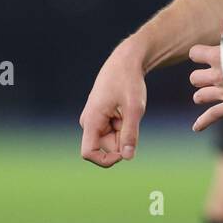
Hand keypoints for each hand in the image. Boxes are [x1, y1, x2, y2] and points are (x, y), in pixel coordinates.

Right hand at [79, 40, 146, 165]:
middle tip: (132, 119)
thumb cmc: (129, 82)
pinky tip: (125, 110)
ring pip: (111, 141)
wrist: (126, 62)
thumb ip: (130, 134)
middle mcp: (88, 122)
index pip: (88, 153)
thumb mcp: (135, 109)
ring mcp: (93, 120)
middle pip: (105, 148)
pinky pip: (113, 132)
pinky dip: (123, 126)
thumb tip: (127, 157)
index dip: (105, 160)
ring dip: (124, 132)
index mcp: (91, 120)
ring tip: (128, 111)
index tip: (123, 154)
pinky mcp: (100, 118)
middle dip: (122, 141)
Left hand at [189, 43, 222, 131]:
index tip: (205, 54)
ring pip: (199, 96)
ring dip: (203, 95)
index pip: (194, 53)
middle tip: (214, 76)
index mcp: (220, 54)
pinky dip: (203, 122)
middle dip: (201, 78)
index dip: (199, 54)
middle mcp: (217, 73)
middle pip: (194, 77)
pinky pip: (212, 116)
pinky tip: (196, 127)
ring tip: (208, 95)